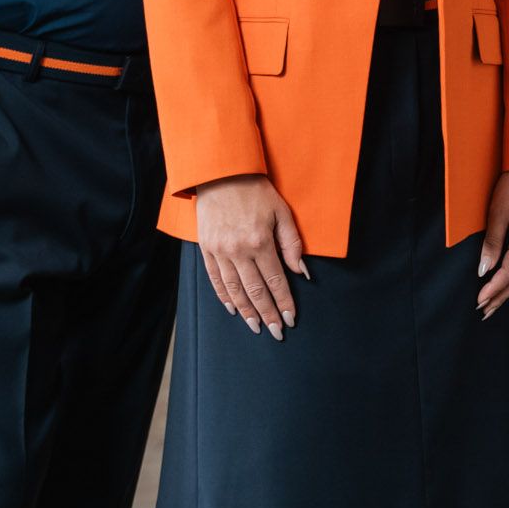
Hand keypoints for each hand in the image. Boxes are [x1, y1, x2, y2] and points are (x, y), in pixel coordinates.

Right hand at [195, 174, 307, 338]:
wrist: (221, 174)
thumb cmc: (256, 191)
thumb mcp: (281, 212)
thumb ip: (292, 244)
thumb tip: (301, 272)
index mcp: (260, 242)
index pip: (276, 280)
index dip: (284, 302)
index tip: (290, 318)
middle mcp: (239, 251)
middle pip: (255, 291)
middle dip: (267, 314)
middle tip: (276, 333)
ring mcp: (220, 251)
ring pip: (234, 290)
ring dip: (246, 311)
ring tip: (256, 327)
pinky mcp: (207, 249)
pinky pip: (215, 279)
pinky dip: (224, 296)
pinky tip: (233, 309)